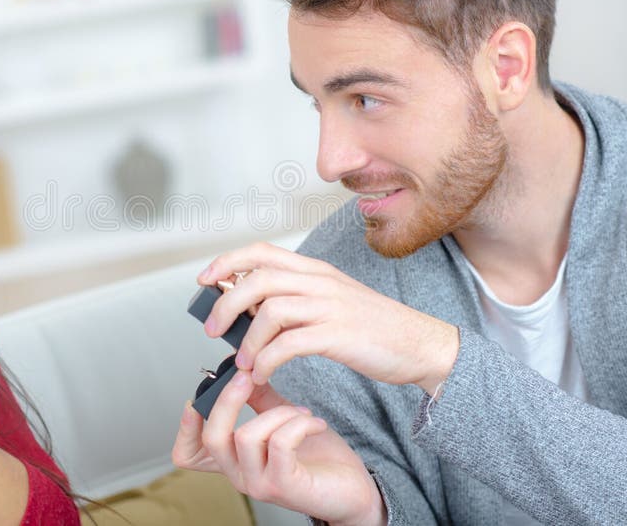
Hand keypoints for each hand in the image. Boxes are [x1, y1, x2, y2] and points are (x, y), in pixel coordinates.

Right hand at [172, 370, 385, 525]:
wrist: (353, 490)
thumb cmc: (319, 459)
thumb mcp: (284, 421)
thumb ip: (261, 400)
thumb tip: (243, 369)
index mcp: (235, 460)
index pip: (187, 454)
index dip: (185, 426)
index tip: (198, 396)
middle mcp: (240, 475)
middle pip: (211, 436)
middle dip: (228, 399)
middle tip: (248, 375)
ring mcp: (259, 483)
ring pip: (247, 435)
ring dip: (278, 413)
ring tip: (301, 413)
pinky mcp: (283, 486)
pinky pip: (280, 443)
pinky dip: (298, 424)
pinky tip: (314, 422)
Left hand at [200, 242, 458, 393]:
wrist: (421, 345)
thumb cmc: (372, 328)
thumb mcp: (331, 301)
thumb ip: (294, 298)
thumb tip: (247, 306)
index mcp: (316, 270)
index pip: (262, 252)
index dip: (227, 262)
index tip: (205, 281)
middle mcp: (321, 281)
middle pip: (258, 279)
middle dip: (227, 304)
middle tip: (214, 330)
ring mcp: (331, 306)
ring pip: (271, 310)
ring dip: (248, 340)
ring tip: (243, 363)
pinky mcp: (339, 335)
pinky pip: (290, 344)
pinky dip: (268, 360)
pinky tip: (263, 375)